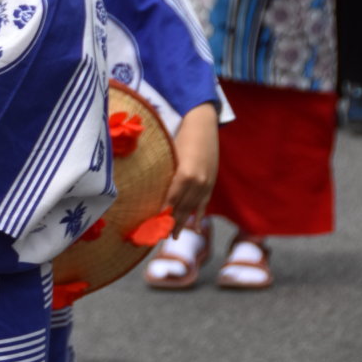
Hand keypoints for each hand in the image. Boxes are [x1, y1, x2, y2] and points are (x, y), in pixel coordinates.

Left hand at [165, 102, 218, 231]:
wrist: (203, 125)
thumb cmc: (180, 136)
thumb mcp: (169, 154)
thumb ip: (164, 172)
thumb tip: (150, 188)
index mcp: (184, 174)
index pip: (171, 199)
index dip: (162, 214)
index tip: (152, 226)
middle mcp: (197, 182)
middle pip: (182, 207)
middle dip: (171, 223)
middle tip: (159, 236)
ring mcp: (206, 183)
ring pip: (192, 208)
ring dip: (183, 223)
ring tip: (173, 236)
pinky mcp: (211, 183)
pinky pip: (203, 203)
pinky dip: (198, 216)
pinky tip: (194, 229)